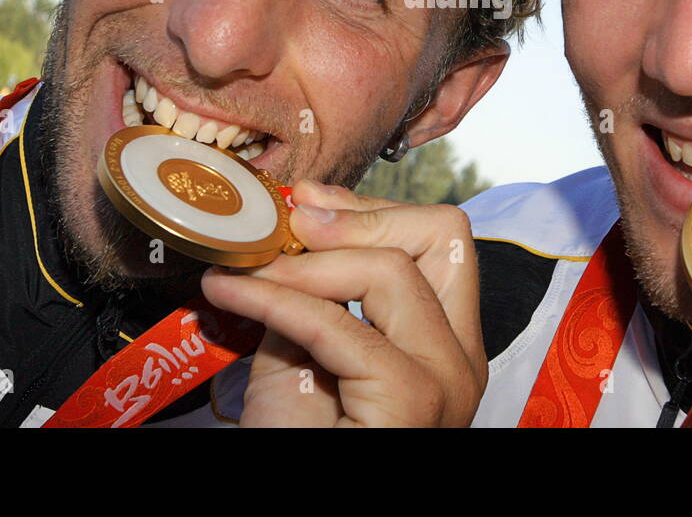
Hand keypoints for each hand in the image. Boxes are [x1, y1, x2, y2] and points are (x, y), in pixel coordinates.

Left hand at [199, 180, 485, 426]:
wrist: (282, 506)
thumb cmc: (295, 446)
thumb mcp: (304, 353)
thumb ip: (312, 295)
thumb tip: (291, 228)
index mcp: (446, 345)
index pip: (443, 240)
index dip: (376, 210)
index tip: (310, 204)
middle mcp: (461, 359)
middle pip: (440, 235)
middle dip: (360, 214)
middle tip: (291, 220)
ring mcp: (445, 381)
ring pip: (390, 269)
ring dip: (304, 263)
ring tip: (248, 271)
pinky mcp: (411, 399)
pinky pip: (336, 322)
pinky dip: (273, 300)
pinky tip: (230, 293)